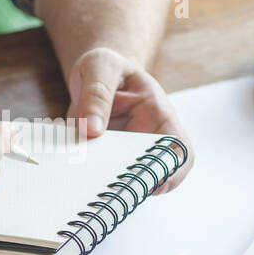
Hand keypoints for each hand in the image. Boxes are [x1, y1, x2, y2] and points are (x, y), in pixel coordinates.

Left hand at [66, 47, 192, 191]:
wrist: (95, 72)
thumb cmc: (106, 66)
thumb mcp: (100, 66)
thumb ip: (96, 93)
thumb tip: (92, 129)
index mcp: (158, 114)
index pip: (179, 149)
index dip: (174, 171)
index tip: (155, 185)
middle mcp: (146, 137)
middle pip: (151, 172)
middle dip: (133, 184)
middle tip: (111, 188)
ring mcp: (124, 150)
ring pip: (123, 178)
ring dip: (107, 184)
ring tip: (90, 185)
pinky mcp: (101, 156)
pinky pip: (97, 174)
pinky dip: (86, 177)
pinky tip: (73, 175)